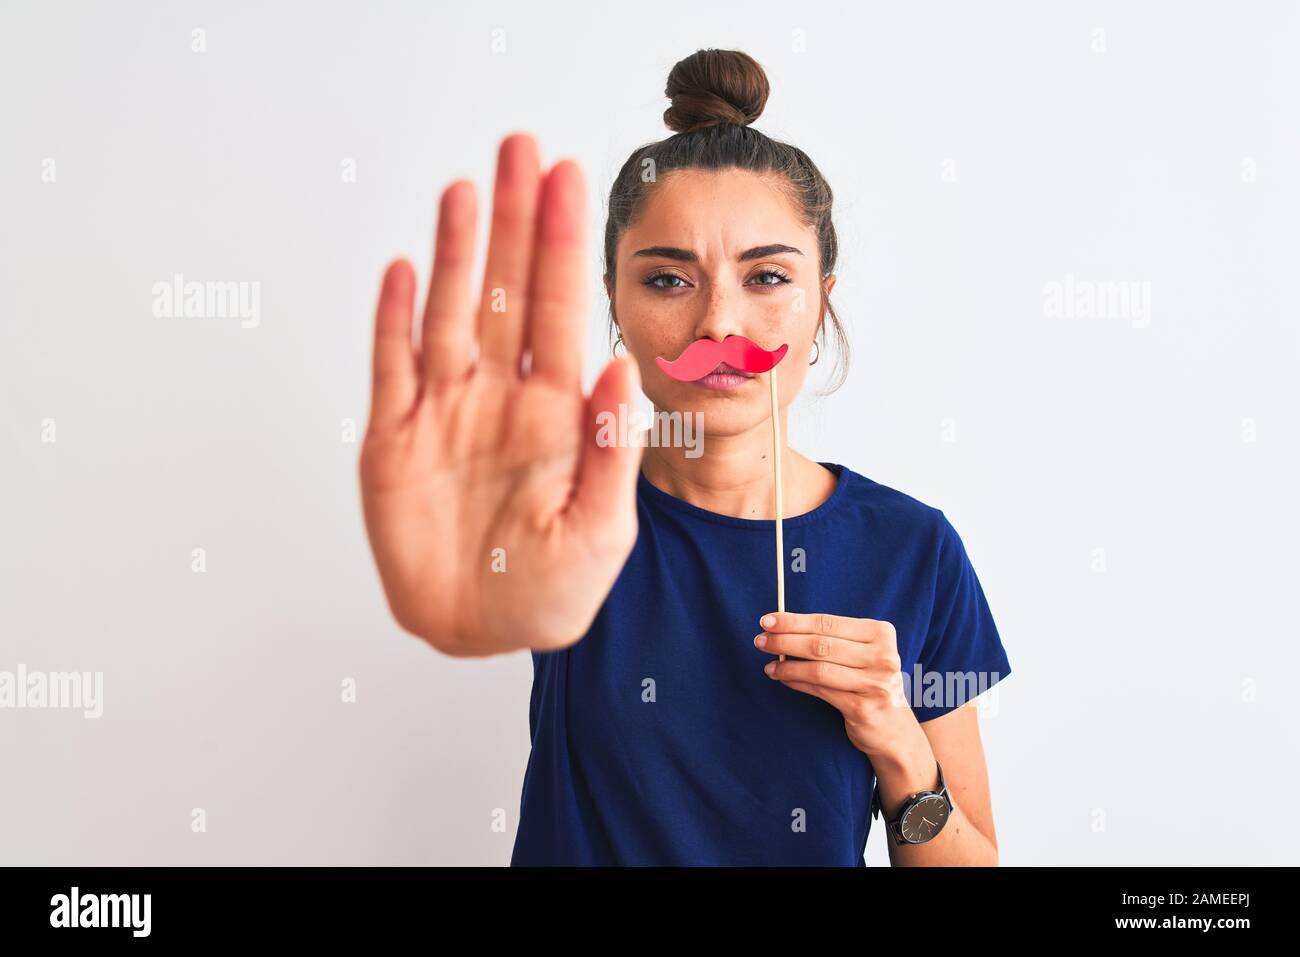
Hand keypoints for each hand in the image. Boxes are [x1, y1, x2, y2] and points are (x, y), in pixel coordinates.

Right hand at [359, 133, 642, 656]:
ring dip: (455, 250)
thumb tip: (622, 362)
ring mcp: (446, 412)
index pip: (562, 309)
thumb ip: (612, 447)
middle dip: (515, 221)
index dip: (563, 244)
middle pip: (506, 291)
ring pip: (450, 313)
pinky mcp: (394, 439)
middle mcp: (502, 397)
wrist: (481, 632)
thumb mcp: (601, 528)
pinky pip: (393, 365)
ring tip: (466, 188)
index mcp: (559, 413)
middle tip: (521, 149)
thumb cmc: (552, 590)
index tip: (571, 180)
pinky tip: (404, 267)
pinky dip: (395, 317)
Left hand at [755, 611, 922, 759]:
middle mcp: (882, 656)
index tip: (767, 620)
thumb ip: (832, 640)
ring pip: (819, 668)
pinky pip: (820, 690)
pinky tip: (782, 679)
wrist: (894, 729)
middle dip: (785, 640)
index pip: (828, 623)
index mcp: (881, 633)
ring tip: (768, 664)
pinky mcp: (863, 707)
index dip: (794, 621)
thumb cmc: (869, 682)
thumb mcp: (861, 654)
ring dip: (787, 665)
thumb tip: (782, 628)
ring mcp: (874, 683)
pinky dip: (797, 683)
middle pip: (821, 644)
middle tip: (760, 640)